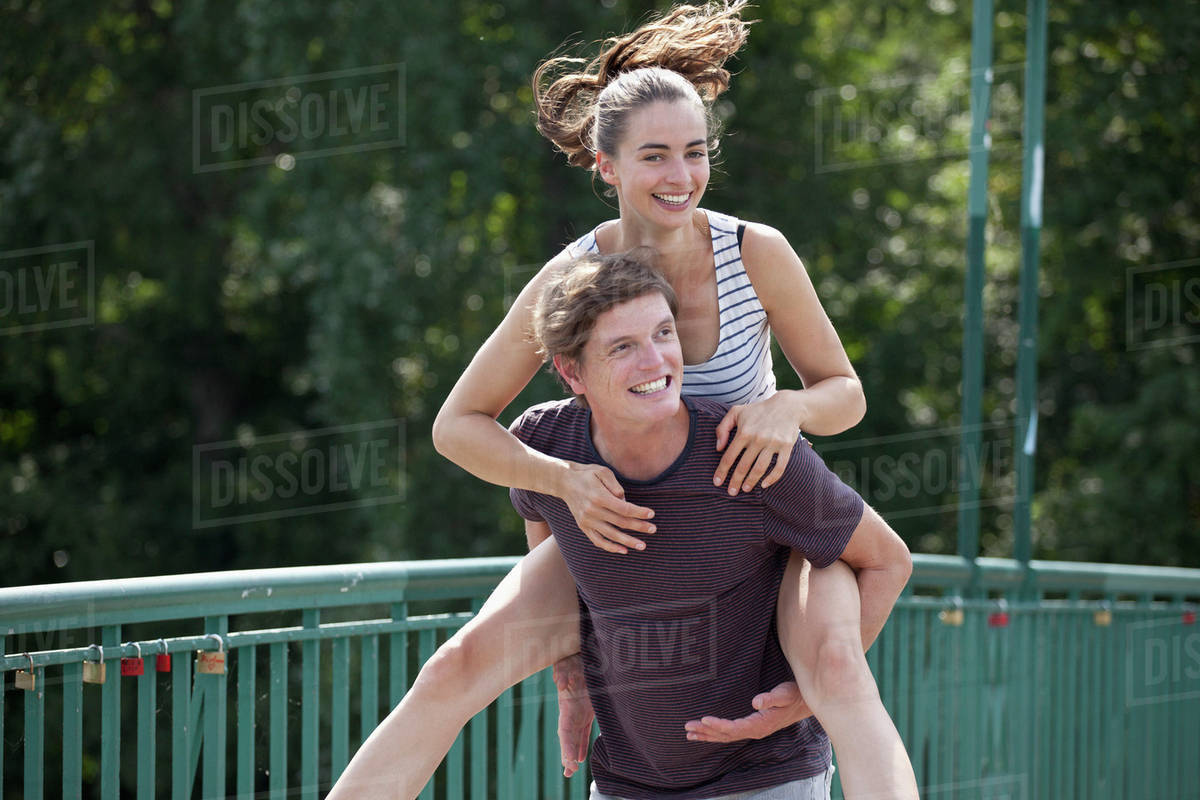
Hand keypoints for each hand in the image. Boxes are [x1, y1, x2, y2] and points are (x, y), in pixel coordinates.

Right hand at [553, 654, 594, 776]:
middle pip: (568, 737)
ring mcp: (579, 710)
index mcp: (567, 703)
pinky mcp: (588, 708)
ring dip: (573, 752)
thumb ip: (563, 670)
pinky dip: (581, 743)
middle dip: (567, 755)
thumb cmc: (575, 657)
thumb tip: (559, 682)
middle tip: (570, 773)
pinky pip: (583, 730)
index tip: (569, 761)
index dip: (566, 746)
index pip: (564, 729)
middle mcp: (571, 710)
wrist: (585, 652)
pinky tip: (580, 756)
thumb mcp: (568, 661)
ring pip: (575, 736)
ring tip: (572, 771)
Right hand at [560, 462, 655, 553]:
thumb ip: (615, 484)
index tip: (652, 514)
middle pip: (620, 522)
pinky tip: (623, 550)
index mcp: (598, 496)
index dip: (639, 512)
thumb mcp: (602, 471)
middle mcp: (592, 511)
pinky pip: (598, 540)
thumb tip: (624, 499)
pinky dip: (610, 547)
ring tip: (642, 546)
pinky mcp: (583, 526)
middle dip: (638, 527)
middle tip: (653, 529)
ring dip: (628, 541)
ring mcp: (587, 521)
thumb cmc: (587, 474)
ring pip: (611, 535)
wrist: (565, 482)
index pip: (623, 508)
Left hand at [683, 681, 811, 742]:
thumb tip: (755, 702)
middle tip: (687, 726)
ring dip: (707, 735)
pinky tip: (704, 733)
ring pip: (726, 736)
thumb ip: (771, 698)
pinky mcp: (751, 727)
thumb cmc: (794, 695)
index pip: (735, 728)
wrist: (804, 703)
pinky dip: (715, 734)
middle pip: (726, 735)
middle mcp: (754, 731)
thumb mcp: (784, 693)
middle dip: (706, 731)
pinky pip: (730, 734)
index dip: (719, 725)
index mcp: (760, 724)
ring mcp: (752, 731)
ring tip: (689, 733)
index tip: (704, 719)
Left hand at [713, 392, 809, 494]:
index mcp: (744, 432)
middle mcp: (758, 439)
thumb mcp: (736, 412)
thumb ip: (722, 428)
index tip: (717, 483)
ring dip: (751, 482)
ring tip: (745, 489)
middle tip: (731, 492)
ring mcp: (773, 443)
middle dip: (735, 481)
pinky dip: (772, 478)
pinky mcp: (786, 447)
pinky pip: (780, 467)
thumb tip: (718, 448)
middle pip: (743, 466)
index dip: (722, 472)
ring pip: (759, 469)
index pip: (729, 457)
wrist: (787, 406)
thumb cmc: (758, 410)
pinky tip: (764, 484)